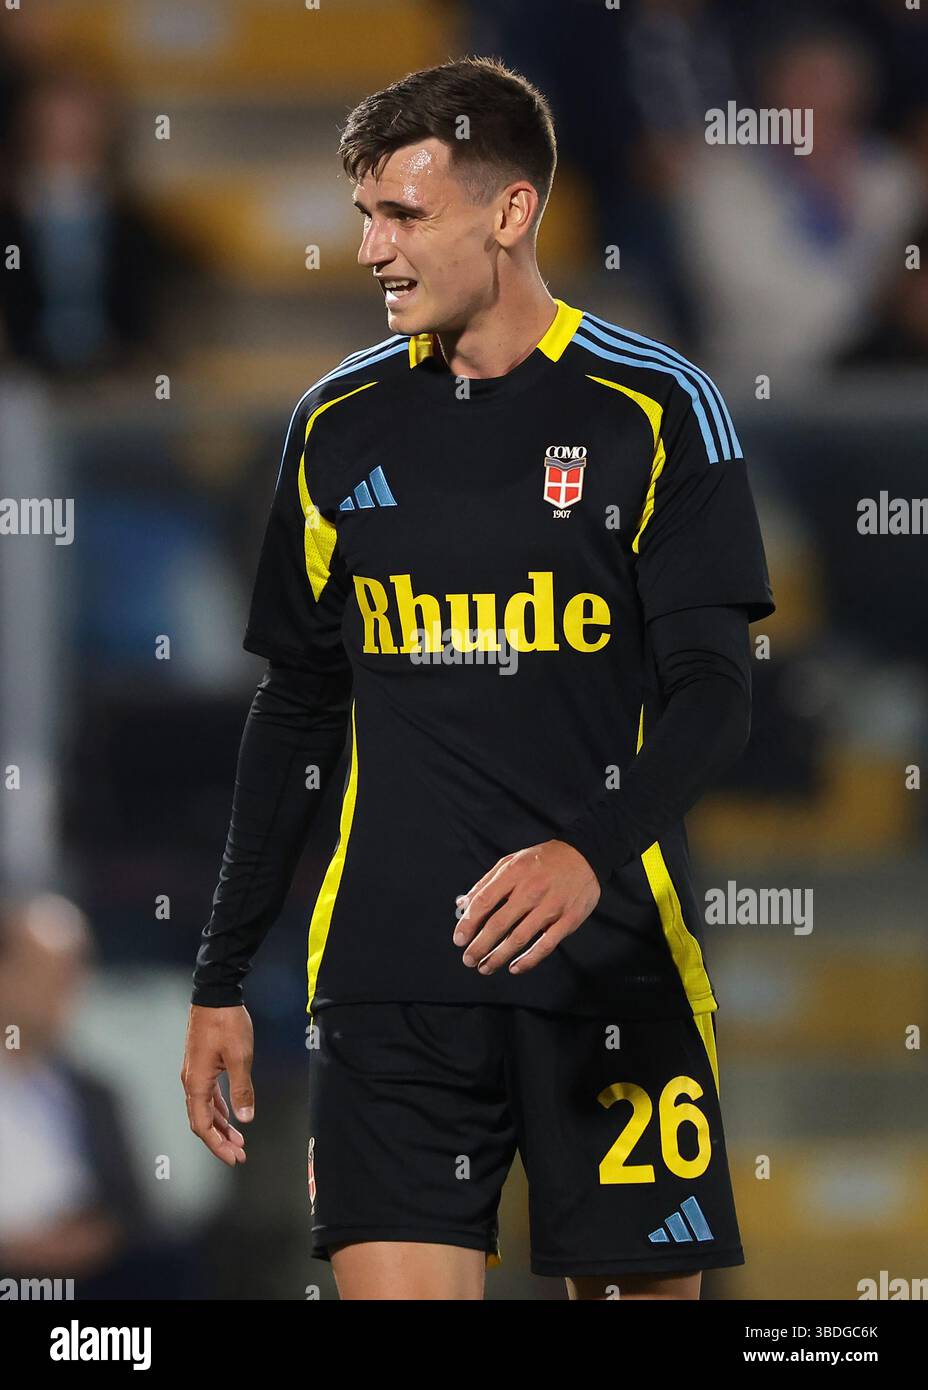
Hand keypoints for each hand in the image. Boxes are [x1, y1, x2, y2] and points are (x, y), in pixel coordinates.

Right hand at [181, 1004, 252, 1165]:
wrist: (215, 995)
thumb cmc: (227, 1023)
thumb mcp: (240, 1057)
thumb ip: (242, 1090)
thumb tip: (245, 1120)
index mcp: (196, 1083)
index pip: (202, 1125)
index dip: (217, 1145)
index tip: (233, 1157)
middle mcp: (191, 1081)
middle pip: (202, 1121)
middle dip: (220, 1140)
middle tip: (239, 1154)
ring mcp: (195, 1073)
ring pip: (205, 1109)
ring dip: (220, 1126)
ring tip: (238, 1140)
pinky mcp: (202, 1065)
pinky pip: (208, 1095)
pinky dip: (219, 1109)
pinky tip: (230, 1115)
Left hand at [452, 840, 600, 975]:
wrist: (583, 856)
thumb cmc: (542, 860)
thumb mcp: (511, 861)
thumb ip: (486, 883)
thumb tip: (462, 905)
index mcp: (514, 873)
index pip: (484, 902)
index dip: (468, 923)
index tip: (459, 939)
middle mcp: (531, 890)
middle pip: (498, 924)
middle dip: (480, 946)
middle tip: (468, 959)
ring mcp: (551, 906)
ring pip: (519, 938)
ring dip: (498, 957)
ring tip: (485, 967)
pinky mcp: (568, 920)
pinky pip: (545, 945)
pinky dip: (528, 960)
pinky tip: (514, 968)